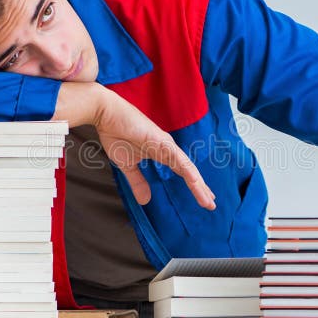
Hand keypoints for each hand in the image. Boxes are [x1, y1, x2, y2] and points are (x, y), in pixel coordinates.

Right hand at [54, 82, 215, 209]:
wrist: (106, 113)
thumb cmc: (116, 133)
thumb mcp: (127, 165)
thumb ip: (138, 182)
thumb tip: (145, 201)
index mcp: (162, 154)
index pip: (183, 172)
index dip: (194, 186)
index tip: (203, 199)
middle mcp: (168, 149)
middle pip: (189, 172)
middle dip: (201, 188)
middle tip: (212, 204)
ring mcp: (166, 144)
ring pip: (187, 167)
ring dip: (198, 184)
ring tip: (208, 199)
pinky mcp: (160, 140)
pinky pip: (177, 158)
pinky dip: (187, 170)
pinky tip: (195, 181)